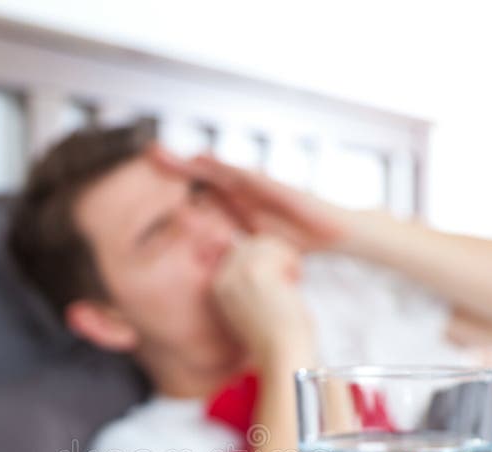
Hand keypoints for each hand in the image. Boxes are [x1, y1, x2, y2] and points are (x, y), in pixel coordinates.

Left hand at [149, 144, 350, 251]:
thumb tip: (207, 258)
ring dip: (206, 163)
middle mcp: (252, 190)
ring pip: (231, 173)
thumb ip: (234, 247)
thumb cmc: (302, 239)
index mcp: (243, 202)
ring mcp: (270, 187)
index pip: (205, 190)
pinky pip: (259, 181)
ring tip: (181, 156)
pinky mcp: (287, 190)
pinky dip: (237, 173)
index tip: (149, 176)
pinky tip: (218, 166)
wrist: (342, 233)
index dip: (179, 181)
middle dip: (181, 164)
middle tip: (150, 153)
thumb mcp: (260, 246)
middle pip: (210, 174)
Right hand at [212, 235, 315, 365]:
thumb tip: (270, 248)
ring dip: (285, 258)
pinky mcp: (254, 271)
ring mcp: (236, 273)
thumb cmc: (276, 335)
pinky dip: (293, 262)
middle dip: (275, 257)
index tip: (278, 283)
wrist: (282, 352)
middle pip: (252, 243)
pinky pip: (279, 248)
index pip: (242, 252)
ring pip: (266, 242)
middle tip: (288, 281)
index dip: (265, 262)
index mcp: (219, 286)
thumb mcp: (256, 302)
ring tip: (291, 282)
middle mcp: (223, 278)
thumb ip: (255, 279)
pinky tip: (294, 283)